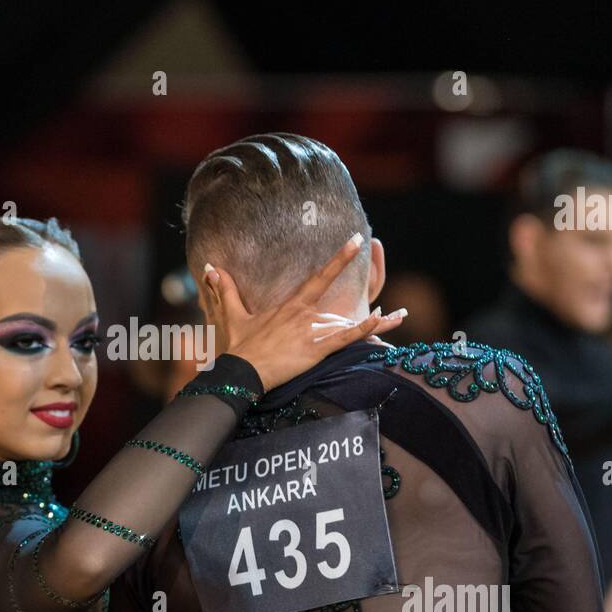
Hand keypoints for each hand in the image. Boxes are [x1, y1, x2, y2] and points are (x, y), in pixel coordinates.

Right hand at [202, 233, 405, 390]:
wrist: (241, 371)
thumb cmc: (240, 346)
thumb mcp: (233, 316)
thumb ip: (225, 290)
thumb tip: (210, 267)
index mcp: (290, 306)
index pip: (317, 277)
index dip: (336, 259)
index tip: (353, 241)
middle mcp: (303, 314)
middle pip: (330, 287)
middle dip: (344, 261)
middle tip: (362, 240)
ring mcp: (312, 331)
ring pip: (349, 321)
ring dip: (378, 321)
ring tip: (402, 314)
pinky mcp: (316, 349)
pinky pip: (344, 339)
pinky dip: (363, 331)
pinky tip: (380, 321)